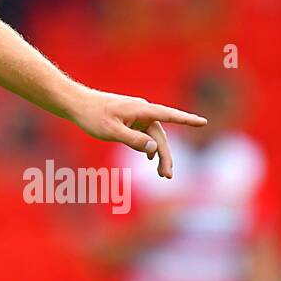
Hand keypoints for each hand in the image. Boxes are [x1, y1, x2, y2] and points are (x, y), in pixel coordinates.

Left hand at [67, 88, 206, 177]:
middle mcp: (142, 110)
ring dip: (159, 154)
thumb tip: (154, 148)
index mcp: (141, 110)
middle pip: (161, 135)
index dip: (186, 120)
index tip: (203, 122)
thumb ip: (133, 140)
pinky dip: (149, 146)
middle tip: (167, 176)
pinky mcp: (130, 119)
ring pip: (154, 136)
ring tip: (162, 174)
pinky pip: (146, 134)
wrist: (77, 104)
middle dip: (166, 156)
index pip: (169, 115)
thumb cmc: (92, 116)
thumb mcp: (111, 131)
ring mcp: (137, 115)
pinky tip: (150, 158)